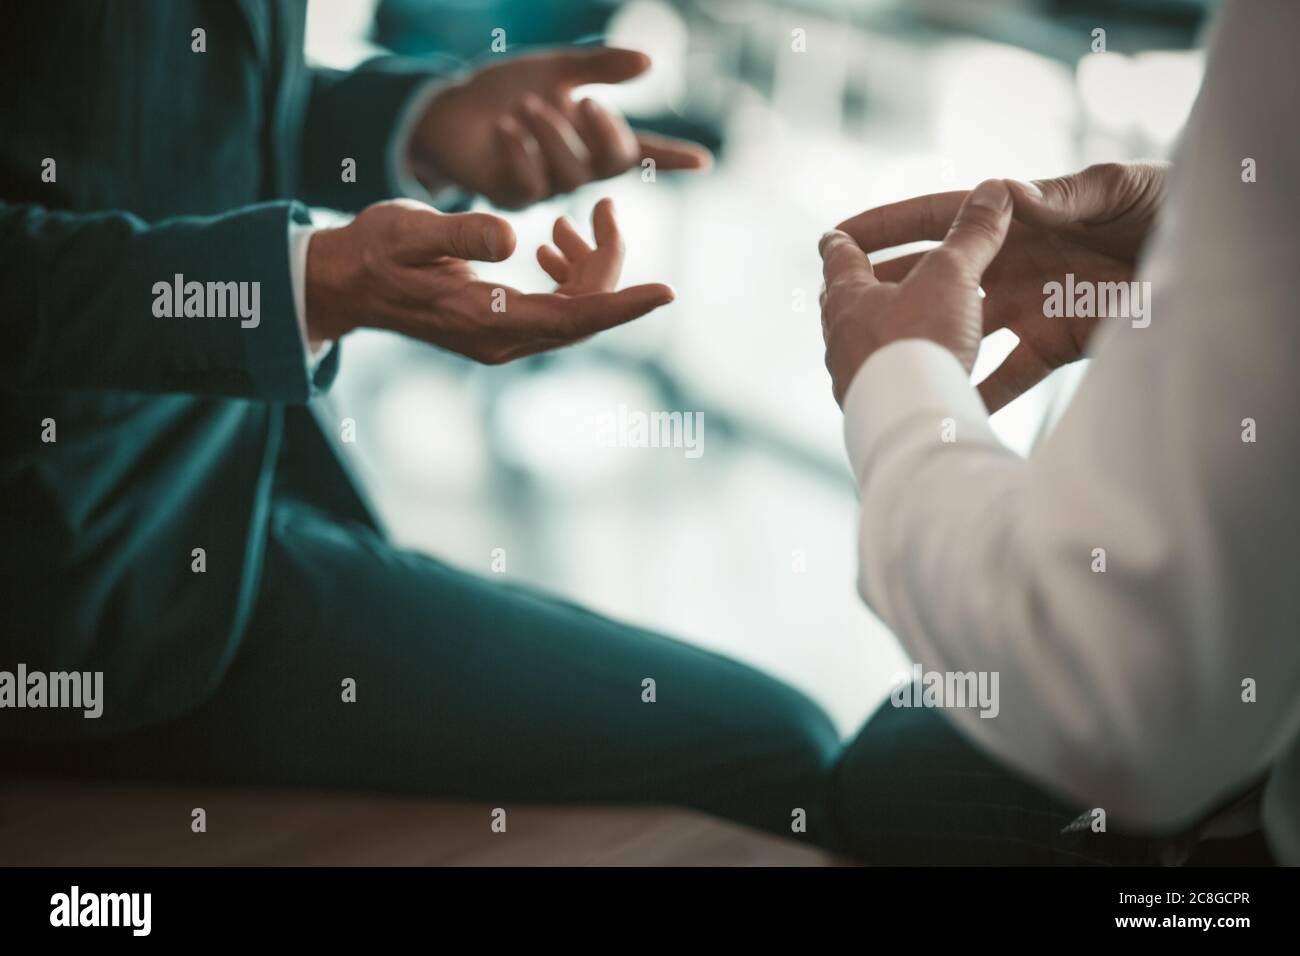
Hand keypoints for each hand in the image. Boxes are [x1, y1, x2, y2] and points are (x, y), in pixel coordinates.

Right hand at [306, 198, 672, 363]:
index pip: (573, 317)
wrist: (347, 285)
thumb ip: (462, 231)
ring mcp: (504, 340)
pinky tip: (553, 242)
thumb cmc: (374, 252)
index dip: (623, 304)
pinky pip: (556, 308)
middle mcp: (503, 341)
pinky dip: (568, 274)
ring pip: (575, 310)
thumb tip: (514, 236)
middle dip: (608, 261)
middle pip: (584, 312)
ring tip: (570, 221)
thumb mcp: (409, 230)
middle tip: (606, 207)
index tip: (667, 291)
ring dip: (588, 266)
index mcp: (486, 321)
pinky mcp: (502, 328)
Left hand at [409, 47, 711, 208]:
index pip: (642, 150)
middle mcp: (577, 168)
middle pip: (610, 163)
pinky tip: (503, 128)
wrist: (448, 110)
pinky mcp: (513, 197)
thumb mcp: (555, 69)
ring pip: (570, 173)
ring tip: (527, 105)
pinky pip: (530, 184)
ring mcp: (548, 187)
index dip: (673, 156)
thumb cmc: (504, 90)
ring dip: (552, 135)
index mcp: (593, 139)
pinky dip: (519, 152)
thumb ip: (600, 68)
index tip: (704, 160)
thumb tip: (649, 62)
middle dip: (603, 133)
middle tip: (585, 101)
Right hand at [834, 161, 1166, 410]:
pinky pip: (1008, 375)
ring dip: (925, 347)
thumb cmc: (1164, 204)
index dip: (887, 227)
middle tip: (839, 313)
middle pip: (934, 280)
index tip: (838, 239)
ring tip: (884, 371)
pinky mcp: (1054, 344)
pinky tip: (950, 412)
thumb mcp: (1114, 190)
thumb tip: (1000, 192)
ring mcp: (1029, 306)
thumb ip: (1059, 194)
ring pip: (961, 331)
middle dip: (887, 293)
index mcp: (1018, 218)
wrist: (1209, 260)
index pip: (939, 220)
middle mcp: (1013, 263)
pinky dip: (981, 395)